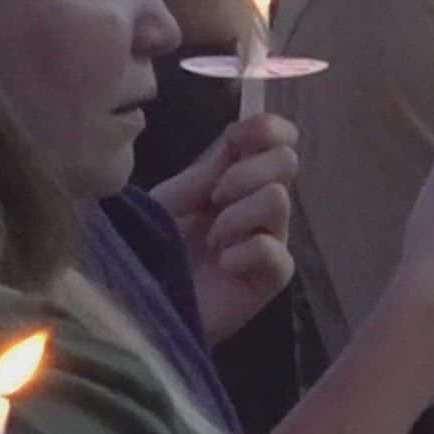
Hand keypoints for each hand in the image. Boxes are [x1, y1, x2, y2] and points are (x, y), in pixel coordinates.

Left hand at [150, 114, 298, 344]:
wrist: (147, 304)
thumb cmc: (155, 249)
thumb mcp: (169, 202)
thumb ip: (203, 174)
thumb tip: (235, 142)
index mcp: (239, 176)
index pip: (278, 137)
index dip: (265, 129)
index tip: (235, 140)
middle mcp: (262, 203)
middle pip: (286, 161)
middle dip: (245, 173)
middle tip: (214, 198)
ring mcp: (272, 239)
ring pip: (278, 200)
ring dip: (236, 216)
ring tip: (212, 240)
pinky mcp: (273, 276)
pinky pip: (272, 249)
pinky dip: (243, 252)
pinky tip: (223, 265)